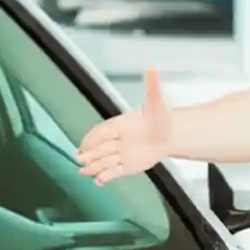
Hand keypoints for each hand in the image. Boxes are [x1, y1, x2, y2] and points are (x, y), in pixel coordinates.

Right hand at [77, 68, 172, 185]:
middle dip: (90, 153)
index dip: (92, 137)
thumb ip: (152, 87)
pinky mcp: (129, 165)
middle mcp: (119, 139)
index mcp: (121, 123)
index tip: (83, 143)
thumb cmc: (162, 118)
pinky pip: (115, 171)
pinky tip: (97, 181)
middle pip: (101, 147)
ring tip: (82, 171)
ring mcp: (122, 153)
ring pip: (105, 160)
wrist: (171, 134)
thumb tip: (152, 68)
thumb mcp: (157, 102)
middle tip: (78, 158)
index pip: (103, 131)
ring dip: (94, 166)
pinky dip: (106, 176)